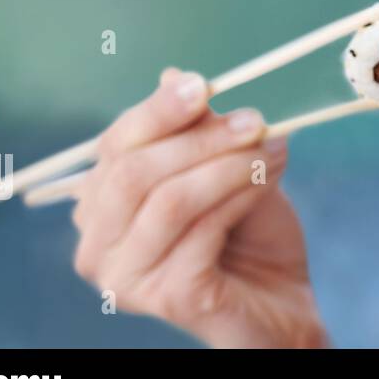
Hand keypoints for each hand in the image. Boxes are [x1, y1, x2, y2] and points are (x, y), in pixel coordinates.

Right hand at [70, 68, 327, 347]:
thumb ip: (197, 130)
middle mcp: (98, 247)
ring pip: (170, 200)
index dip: (157, 112)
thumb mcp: (224, 168)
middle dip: (199, 138)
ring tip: (274, 149)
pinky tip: (269, 180)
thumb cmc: (247, 234)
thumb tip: (173, 76)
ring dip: (228, 166)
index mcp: (100, 207)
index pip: (115, 147)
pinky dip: (241, 196)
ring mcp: (126, 279)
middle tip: (254, 120)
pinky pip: (203, 231)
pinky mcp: (166, 298)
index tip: (203, 84)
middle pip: (134, 173)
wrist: (281, 303)